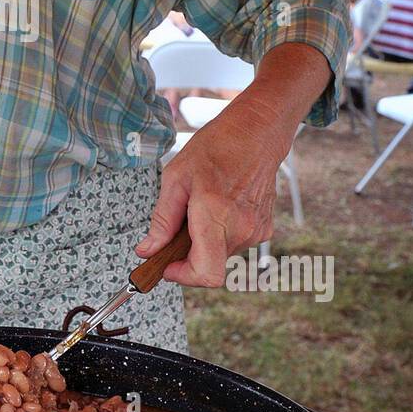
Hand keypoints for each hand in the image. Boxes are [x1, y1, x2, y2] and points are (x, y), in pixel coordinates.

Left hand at [135, 92, 290, 286]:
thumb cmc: (216, 149)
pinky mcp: (264, 229)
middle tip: (180, 225)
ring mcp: (256, 231)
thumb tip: (148, 249)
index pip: (206, 274)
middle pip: (209, 266)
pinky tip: (219, 206)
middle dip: (188, 254)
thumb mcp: (175, 177)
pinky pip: (234, 243)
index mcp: (216, 216)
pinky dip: (221, 233)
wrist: (256, 135)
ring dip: (205, 241)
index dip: (182, 276)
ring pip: (221, 254)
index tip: (168, 264)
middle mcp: (241, 229)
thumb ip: (162, 220)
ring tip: (202, 208)